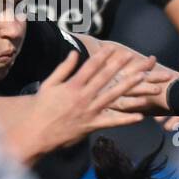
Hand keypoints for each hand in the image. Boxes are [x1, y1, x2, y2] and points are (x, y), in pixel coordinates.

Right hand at [30, 46, 156, 151]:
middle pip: (105, 78)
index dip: (103, 56)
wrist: (36, 131)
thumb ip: (64, 68)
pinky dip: (126, 120)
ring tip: (142, 78)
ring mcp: (89, 111)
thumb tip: (75, 52)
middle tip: (131, 56)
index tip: (113, 48)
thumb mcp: (49, 84)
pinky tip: (140, 116)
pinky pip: (112, 122)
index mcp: (73, 86)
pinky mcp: (92, 125)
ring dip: (128, 86)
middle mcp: (83, 97)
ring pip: (112, 96)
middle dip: (119, 66)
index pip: (91, 67)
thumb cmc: (42, 106)